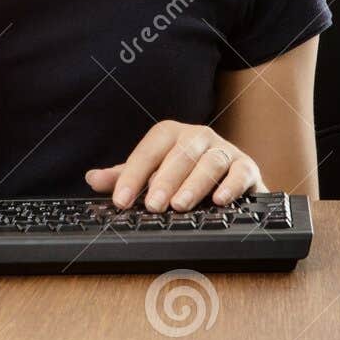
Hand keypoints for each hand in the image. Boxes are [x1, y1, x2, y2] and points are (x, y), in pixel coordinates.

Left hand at [86, 120, 262, 211]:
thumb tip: (93, 178)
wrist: (229, 178)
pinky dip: (231, 185)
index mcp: (171, 134)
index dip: (133, 174)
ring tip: (180, 205)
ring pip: (211, 161)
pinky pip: (240, 171)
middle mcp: (198, 137)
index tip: (121, 200)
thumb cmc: (184, 175)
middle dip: (165, 180)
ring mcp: (224, 149)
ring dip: (194, 183)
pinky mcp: (246, 166)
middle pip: (181, 153)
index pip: (149, 149)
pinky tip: (219, 200)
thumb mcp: (152, 174)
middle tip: (153, 205)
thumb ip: (125, 177)